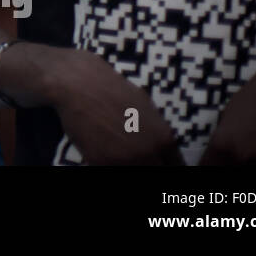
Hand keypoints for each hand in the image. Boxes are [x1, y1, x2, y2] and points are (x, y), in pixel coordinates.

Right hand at [51, 48, 183, 164]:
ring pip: (133, 172)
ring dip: (128, 164)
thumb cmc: (113, 89)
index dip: (166, 165)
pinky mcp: (100, 163)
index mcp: (164, 140)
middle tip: (137, 159)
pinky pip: (109, 169)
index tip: (158, 162)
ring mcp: (125, 161)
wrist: (80, 83)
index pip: (176, 166)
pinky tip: (102, 148)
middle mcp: (148, 154)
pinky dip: (108, 163)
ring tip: (117, 151)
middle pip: (156, 171)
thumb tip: (160, 145)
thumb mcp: (145, 105)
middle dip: (148, 165)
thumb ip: (157, 130)